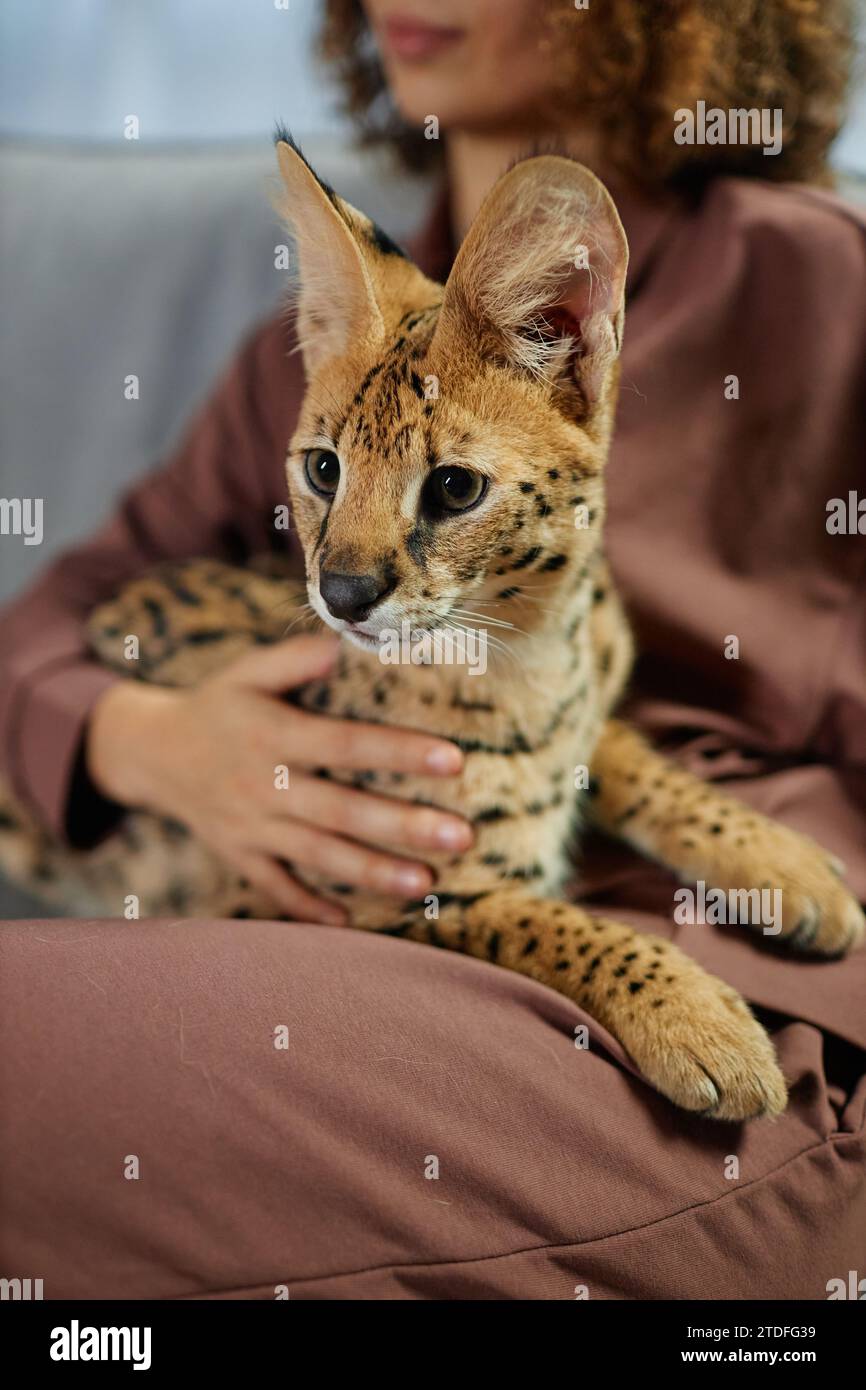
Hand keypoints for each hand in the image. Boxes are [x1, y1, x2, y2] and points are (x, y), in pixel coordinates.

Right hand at [86, 634, 472, 923]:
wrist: (151, 753)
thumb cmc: (219, 705)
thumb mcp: (247, 672)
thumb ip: (293, 658)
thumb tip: (343, 644)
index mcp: (273, 735)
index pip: (346, 744)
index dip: (400, 752)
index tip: (454, 760)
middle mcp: (264, 785)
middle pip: (342, 810)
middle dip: (403, 825)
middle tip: (461, 836)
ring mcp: (250, 827)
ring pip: (319, 855)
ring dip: (373, 872)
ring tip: (427, 883)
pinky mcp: (239, 856)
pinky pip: (276, 887)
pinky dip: (308, 909)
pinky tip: (351, 922)